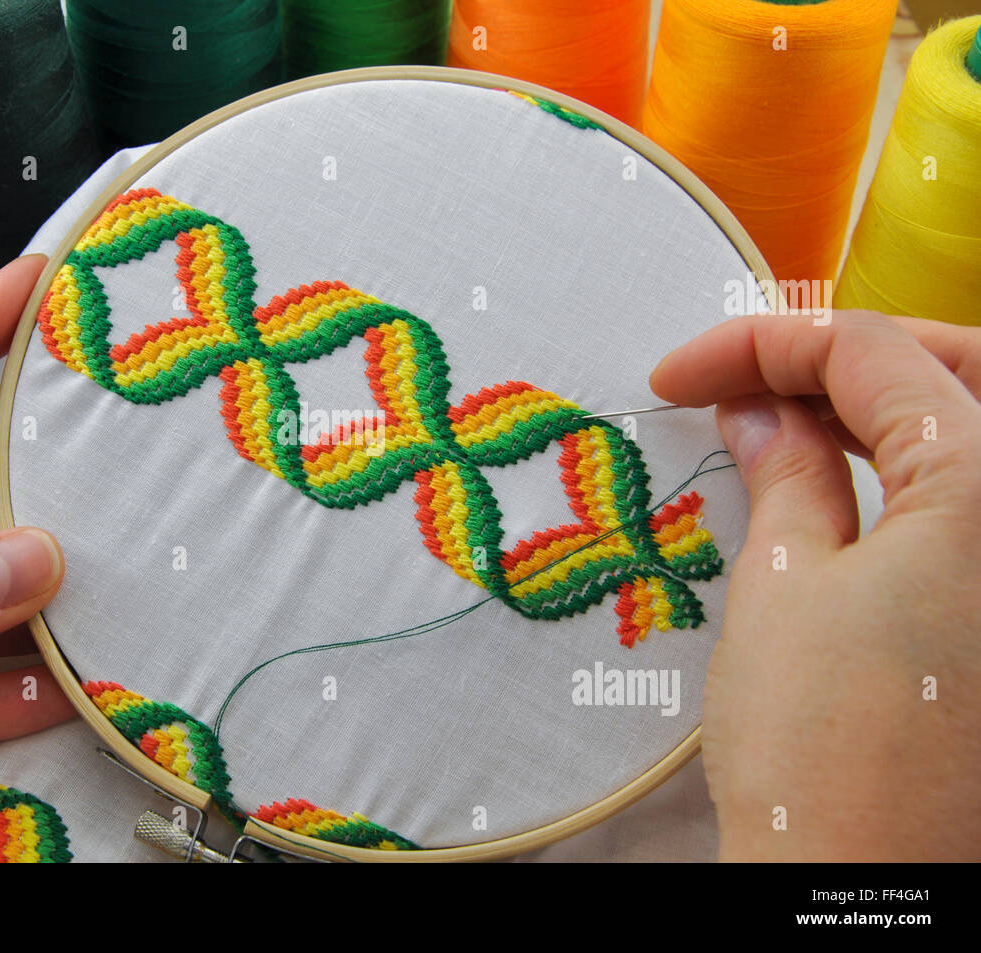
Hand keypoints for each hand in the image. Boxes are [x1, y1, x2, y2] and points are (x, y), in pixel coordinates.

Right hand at [651, 310, 980, 860]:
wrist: (865, 900)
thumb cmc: (823, 759)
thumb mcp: (783, 585)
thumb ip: (786, 472)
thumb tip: (761, 410)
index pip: (873, 356)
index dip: (762, 347)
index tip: (682, 374)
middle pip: (957, 369)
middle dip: (848, 356)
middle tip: (749, 380)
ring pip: (978, 430)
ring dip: (888, 409)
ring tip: (791, 422)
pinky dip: (918, 474)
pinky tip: (850, 487)